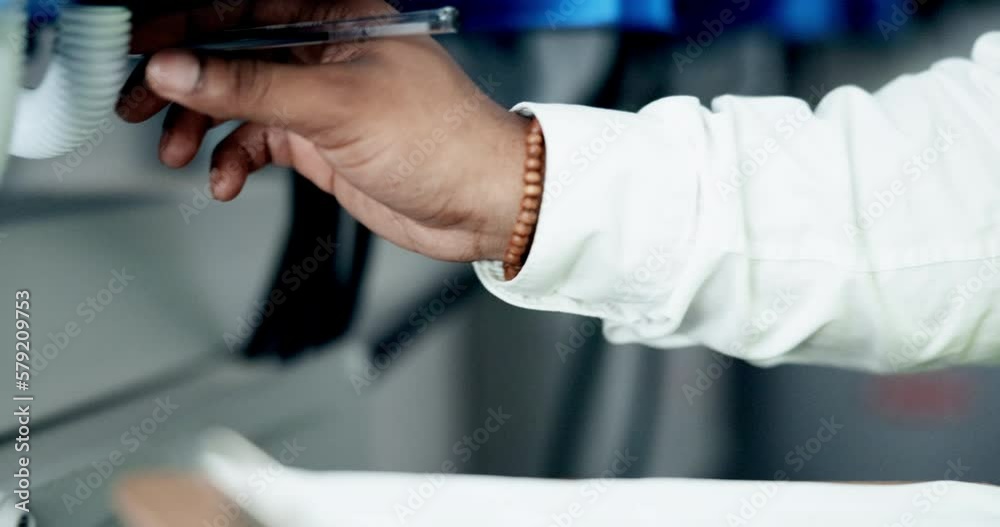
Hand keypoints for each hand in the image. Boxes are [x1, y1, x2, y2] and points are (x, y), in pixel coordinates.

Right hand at [118, 0, 528, 261]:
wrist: (484, 205)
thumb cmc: (444, 141)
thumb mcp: (338, 107)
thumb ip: (252, 87)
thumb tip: (178, 67)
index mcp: (336, 19)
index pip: (241, 9)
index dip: (184, 26)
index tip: (137, 48)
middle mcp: (325, 54)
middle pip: (232, 55)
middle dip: (182, 81)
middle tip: (137, 103)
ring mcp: (321, 101)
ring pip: (240, 102)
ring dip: (202, 126)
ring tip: (177, 150)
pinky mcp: (322, 145)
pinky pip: (260, 143)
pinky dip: (235, 161)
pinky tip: (225, 180)